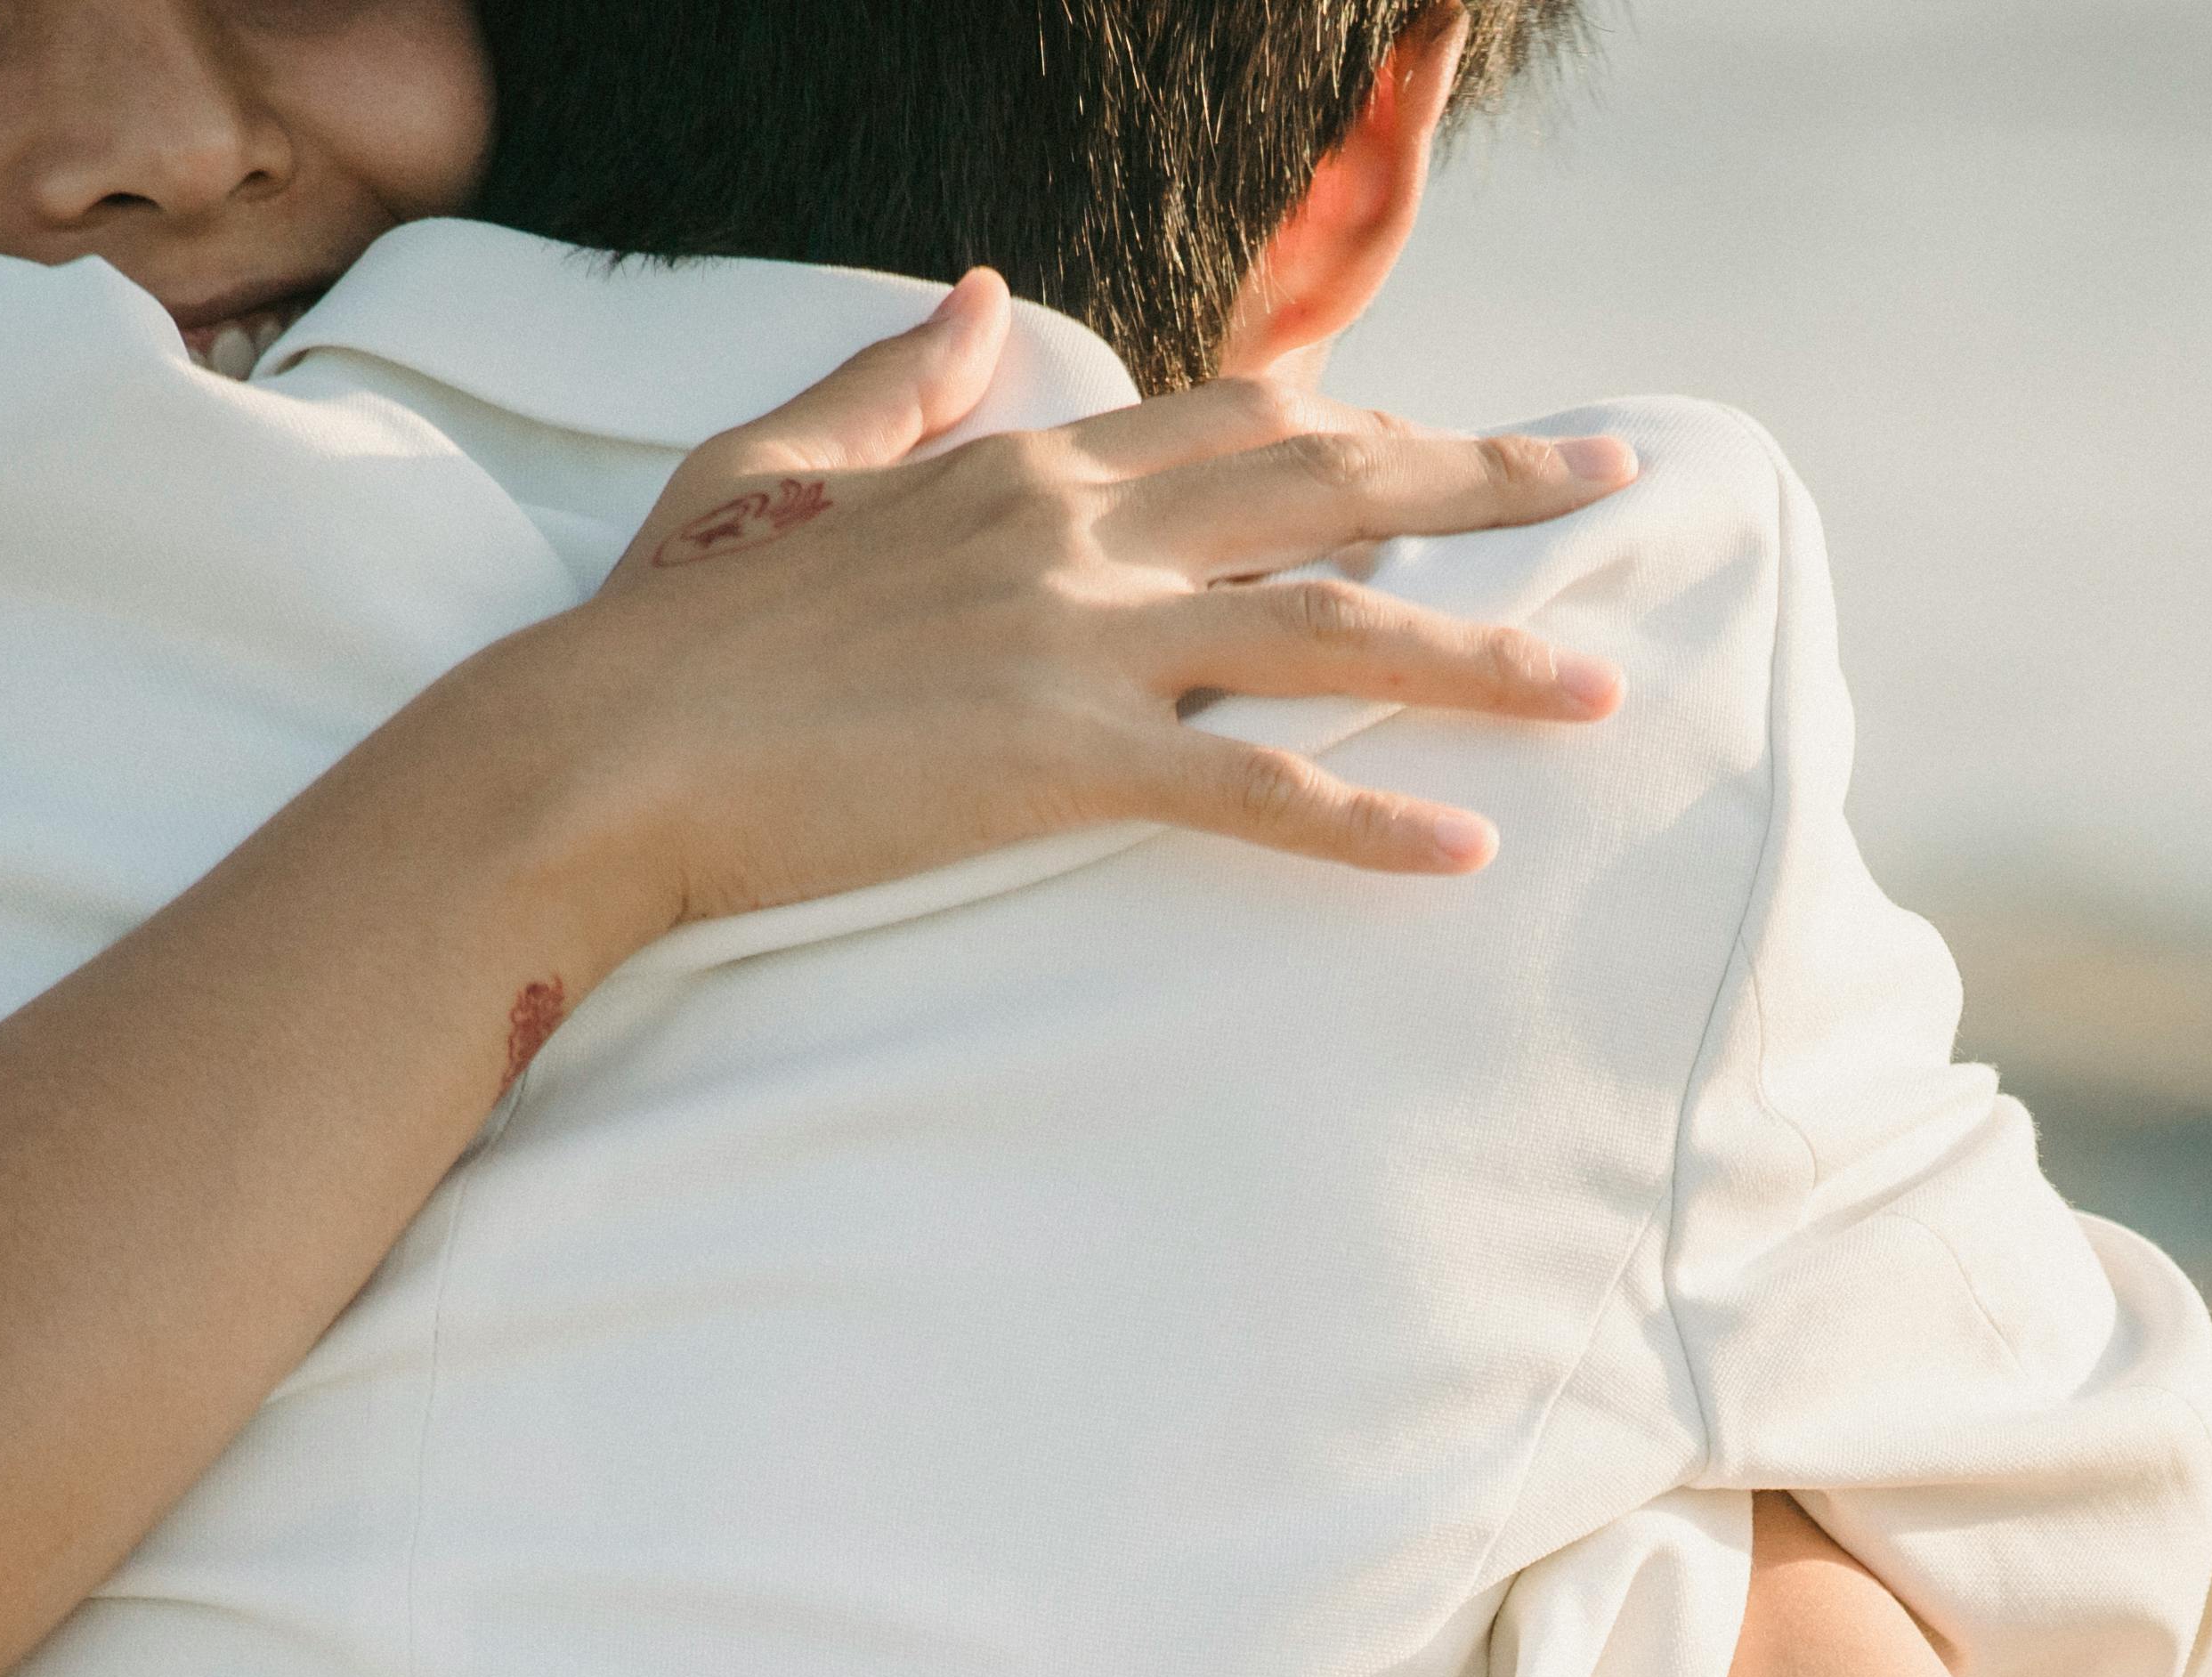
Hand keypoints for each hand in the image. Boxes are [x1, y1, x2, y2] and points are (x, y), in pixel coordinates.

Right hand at [479, 267, 1637, 920]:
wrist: (598, 747)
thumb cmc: (677, 628)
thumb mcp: (782, 464)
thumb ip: (899, 381)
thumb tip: (973, 290)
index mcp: (1027, 465)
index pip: (1250, 419)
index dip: (1380, 423)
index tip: (1474, 438)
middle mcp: (1075, 530)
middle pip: (1333, 483)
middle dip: (1489, 481)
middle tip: (1613, 484)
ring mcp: (1074, 642)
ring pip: (1330, 631)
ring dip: (1479, 660)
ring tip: (1598, 688)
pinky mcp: (1056, 760)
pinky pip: (1250, 792)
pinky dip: (1364, 820)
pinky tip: (1462, 850)